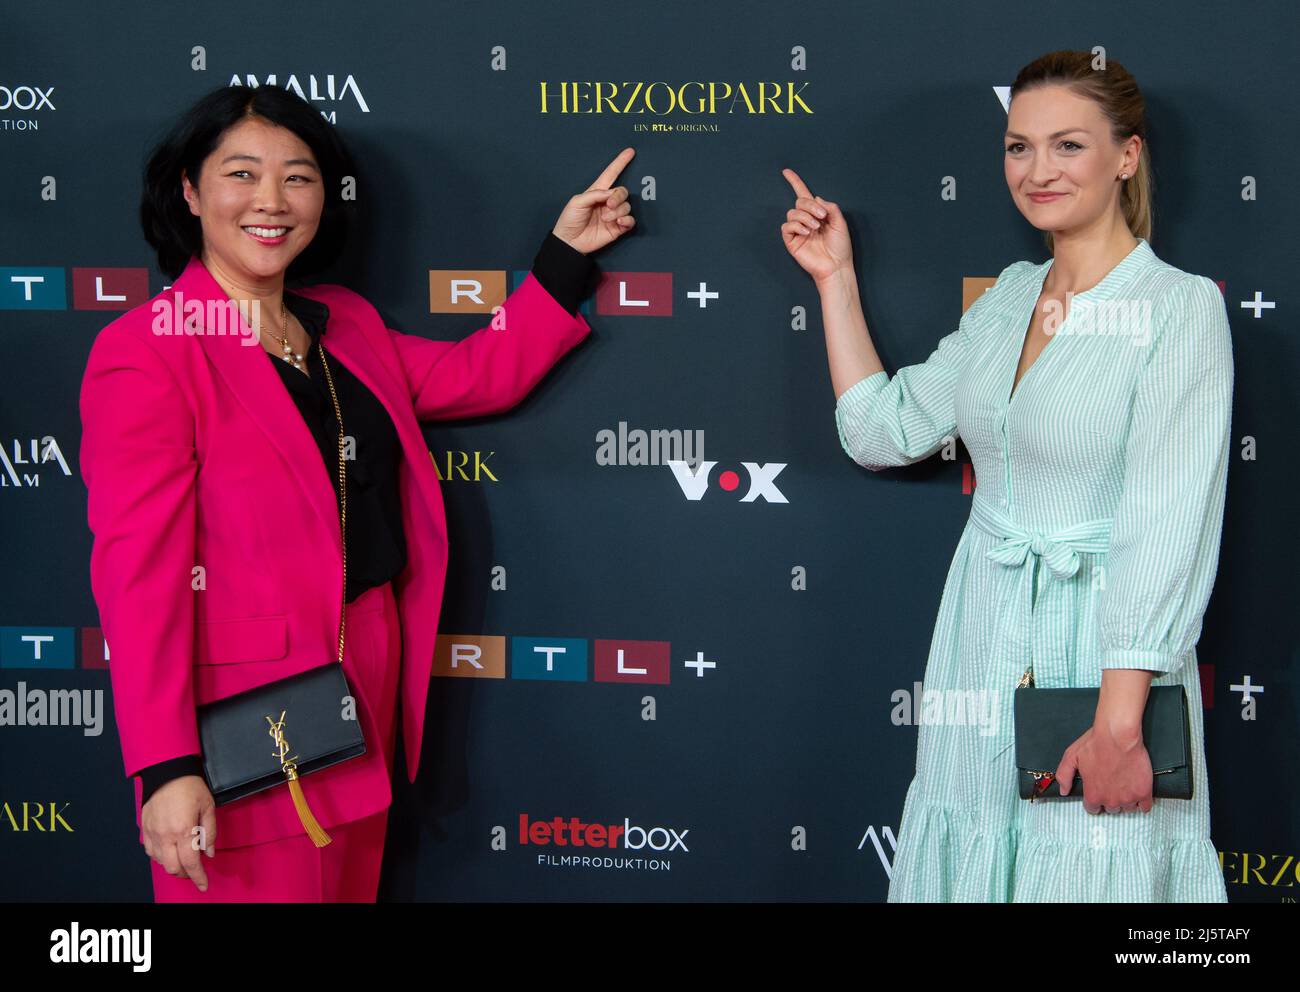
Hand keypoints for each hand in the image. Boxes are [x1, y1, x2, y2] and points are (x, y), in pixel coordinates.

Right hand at [141, 774, 216, 890]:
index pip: (191, 863)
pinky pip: (151, 852)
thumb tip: (209, 852)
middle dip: (186, 874)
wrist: (166, 772)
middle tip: (195, 872)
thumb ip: (210, 832)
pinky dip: (161, 857)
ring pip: (160, 862)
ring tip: (184, 862)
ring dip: (173, 866)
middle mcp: (165, 835)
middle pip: (173, 867)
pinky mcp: (145, 829)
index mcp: (183, 830)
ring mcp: (152, 833)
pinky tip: (170, 852)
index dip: (198, 877)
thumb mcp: (208, 806)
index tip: (203, 885)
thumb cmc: (189, 786)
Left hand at [551, 147, 636, 255]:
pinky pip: (630, 221)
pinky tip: (618, 222)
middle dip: (618, 196)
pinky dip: (627, 220)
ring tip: (606, 218)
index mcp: (597, 192)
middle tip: (608, 205)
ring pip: (627, 206)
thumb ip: (595, 194)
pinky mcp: (617, 228)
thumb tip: (612, 194)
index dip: (620, 163)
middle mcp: (607, 202)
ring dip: (618, 211)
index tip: (630, 151)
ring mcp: (613, 215)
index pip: (611, 174)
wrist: (569, 241)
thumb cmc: (570, 219)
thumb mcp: (578, 201)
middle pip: (622, 191)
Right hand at [780, 168, 853, 285]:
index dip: (795, 182)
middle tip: (822, 217)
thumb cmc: (840, 247)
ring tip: (815, 228)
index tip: (786, 171)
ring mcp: (798, 231)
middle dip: (810, 206)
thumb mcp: (840, 222)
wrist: (836, 265)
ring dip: (805, 217)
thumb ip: (830, 207)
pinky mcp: (791, 241)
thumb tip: (816, 198)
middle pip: (800, 202)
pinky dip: (796, 226)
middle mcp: (806, 220)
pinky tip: (806, 232)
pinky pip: (787, 227)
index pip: (804, 195)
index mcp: (817, 214)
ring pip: (792, 213)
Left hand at [1056, 723, 1153, 813]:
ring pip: (1127, 808)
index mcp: (1093, 794)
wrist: (1118, 734)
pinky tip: (1138, 792)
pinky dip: (1142, 802)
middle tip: (1112, 785)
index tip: (1098, 793)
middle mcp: (1110, 801)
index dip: (1094, 801)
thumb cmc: (1095, 743)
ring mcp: (1128, 798)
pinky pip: (1145, 807)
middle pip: (1111, 809)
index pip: (1092, 809)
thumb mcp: (1071, 757)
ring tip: (1125, 785)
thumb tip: (1063, 791)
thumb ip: (1064, 776)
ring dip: (1126, 800)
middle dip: (1111, 799)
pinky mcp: (1143, 793)